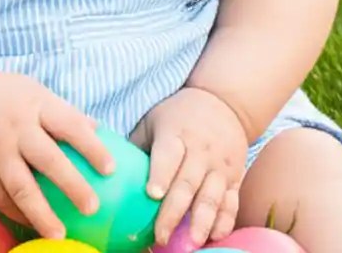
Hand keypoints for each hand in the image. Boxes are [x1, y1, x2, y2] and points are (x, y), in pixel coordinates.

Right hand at [0, 71, 115, 239]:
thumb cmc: (4, 96)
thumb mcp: (35, 92)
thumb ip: (64, 112)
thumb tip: (100, 132)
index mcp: (36, 105)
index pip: (69, 126)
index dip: (91, 147)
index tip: (110, 169)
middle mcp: (16, 128)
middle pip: (47, 159)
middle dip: (71, 185)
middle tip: (92, 208)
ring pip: (19, 186)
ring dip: (40, 213)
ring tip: (59, 235)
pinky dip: (15, 214)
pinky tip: (32, 227)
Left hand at [130, 87, 248, 246]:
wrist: (225, 103)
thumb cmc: (179, 115)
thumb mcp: (154, 121)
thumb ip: (136, 146)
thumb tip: (105, 171)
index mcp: (176, 134)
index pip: (169, 156)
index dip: (161, 175)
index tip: (152, 195)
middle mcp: (201, 151)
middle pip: (188, 184)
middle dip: (174, 212)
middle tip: (161, 236)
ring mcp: (220, 166)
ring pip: (212, 196)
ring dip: (203, 222)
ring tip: (192, 243)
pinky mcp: (235, 177)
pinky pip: (231, 201)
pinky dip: (225, 220)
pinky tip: (215, 236)